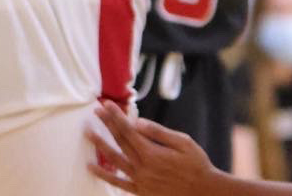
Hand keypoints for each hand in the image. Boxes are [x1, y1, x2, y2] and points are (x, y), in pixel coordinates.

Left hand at [87, 101, 220, 195]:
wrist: (203, 192)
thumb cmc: (197, 165)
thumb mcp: (183, 143)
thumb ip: (159, 132)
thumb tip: (137, 121)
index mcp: (152, 153)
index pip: (128, 130)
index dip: (116, 116)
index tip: (106, 104)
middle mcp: (143, 167)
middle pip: (119, 141)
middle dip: (107, 124)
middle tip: (96, 111)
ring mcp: (140, 180)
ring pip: (114, 160)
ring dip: (99, 145)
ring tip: (87, 132)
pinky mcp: (141, 191)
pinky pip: (118, 183)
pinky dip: (103, 175)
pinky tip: (91, 167)